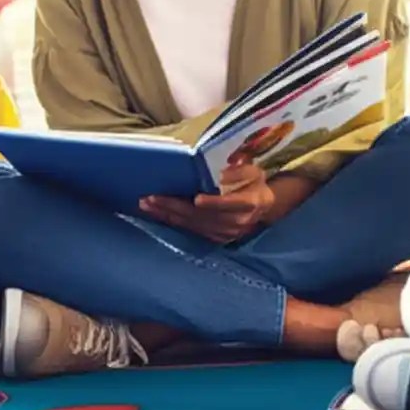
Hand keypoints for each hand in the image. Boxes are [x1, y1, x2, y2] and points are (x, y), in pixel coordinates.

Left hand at [139, 165, 274, 243]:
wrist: (262, 207)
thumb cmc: (254, 183)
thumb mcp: (254, 171)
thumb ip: (240, 171)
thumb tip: (225, 171)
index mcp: (249, 203)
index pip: (230, 204)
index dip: (214, 203)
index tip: (197, 199)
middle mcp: (236, 222)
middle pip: (203, 216)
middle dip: (175, 207)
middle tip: (152, 198)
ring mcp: (225, 233)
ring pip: (193, 225)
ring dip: (168, 215)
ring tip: (147, 205)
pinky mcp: (215, 238)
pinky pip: (191, 230)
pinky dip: (173, 222)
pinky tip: (157, 214)